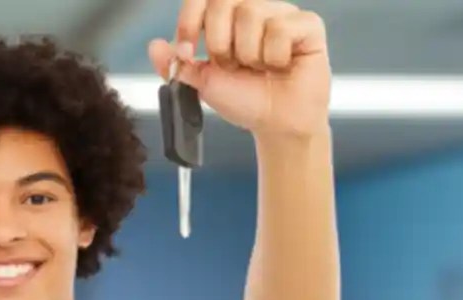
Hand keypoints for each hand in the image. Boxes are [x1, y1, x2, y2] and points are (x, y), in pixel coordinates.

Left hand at [148, 0, 331, 138]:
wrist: (275, 124)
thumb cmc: (245, 99)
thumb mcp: (203, 82)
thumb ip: (178, 64)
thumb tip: (153, 45)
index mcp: (227, 18)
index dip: (190, 20)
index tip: (186, 50)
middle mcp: (255, 9)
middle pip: (224, 0)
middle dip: (219, 41)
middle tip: (231, 65)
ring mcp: (282, 14)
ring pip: (252, 13)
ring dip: (248, 53)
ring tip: (258, 68)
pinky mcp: (308, 25)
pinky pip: (281, 27)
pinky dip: (274, 55)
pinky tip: (281, 65)